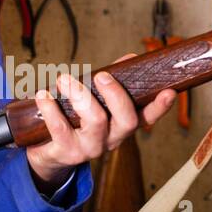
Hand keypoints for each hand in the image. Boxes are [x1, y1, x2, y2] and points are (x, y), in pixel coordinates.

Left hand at [25, 54, 176, 188]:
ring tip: (64, 79)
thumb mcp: (95, 102)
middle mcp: (111, 139)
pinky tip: (43, 94)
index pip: (147, 118)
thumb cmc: (75, 121)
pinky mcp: (66, 152)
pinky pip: (60, 129)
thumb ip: (111, 81)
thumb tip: (130, 58)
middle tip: (101, 75)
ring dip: (80, 96)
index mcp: (121, 126)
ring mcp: (90, 148)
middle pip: (127, 121)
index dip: (160, 107)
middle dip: (116, 94)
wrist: (49, 153)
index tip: (169, 91)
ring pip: (95, 122)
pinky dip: (51, 108)